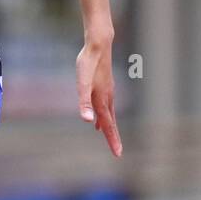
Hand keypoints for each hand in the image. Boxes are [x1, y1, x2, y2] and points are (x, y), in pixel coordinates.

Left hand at [76, 31, 121, 157]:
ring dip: (109, 127)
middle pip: (111, 123)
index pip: (108, 126)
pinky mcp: (105, 86)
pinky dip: (103, 116)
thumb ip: (83, 103)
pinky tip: (97, 118)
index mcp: (101, 101)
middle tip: (117, 152)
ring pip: (109, 114)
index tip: (118, 154)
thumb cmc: (88, 64)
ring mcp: (108, 92)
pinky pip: (106, 106)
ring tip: (108, 138)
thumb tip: (87, 121)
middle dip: (113, 138)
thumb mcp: (81, 84)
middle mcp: (107, 98)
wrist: (98, 45)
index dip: (112, 140)